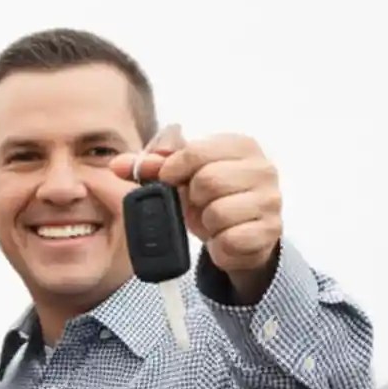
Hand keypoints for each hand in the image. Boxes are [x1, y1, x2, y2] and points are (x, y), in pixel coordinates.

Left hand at [111, 128, 282, 295]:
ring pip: (218, 212)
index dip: (173, 168)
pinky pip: (230, 239)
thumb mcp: (180, 178)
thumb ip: (150, 167)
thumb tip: (117, 164)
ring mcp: (270, 201)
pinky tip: (223, 236)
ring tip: (212, 219)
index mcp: (241, 145)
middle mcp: (263, 169)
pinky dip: (218, 243)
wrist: (239, 234)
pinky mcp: (269, 232)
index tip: (168, 178)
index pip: (197, 150)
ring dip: (205, 221)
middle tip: (197, 202)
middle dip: (193, 197)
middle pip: (208, 180)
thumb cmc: (209, 198)